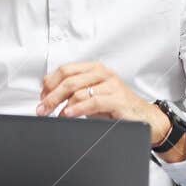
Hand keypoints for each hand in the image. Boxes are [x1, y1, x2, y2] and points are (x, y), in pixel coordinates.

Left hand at [38, 61, 168, 147]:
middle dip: (51, 96)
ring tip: (54, 114)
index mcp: (94, 68)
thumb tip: (48, 97)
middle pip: (68, 80)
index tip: (41, 96)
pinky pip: (92, 101)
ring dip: (61, 104)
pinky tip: (69, 114)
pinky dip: (77, 109)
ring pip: (77, 90)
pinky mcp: (117, 98)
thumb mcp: (92, 96)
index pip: (65, 70)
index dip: (50, 83)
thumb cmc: (117, 107)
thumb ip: (74, 92)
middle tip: (42, 108)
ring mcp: (110, 84)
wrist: (145, 117)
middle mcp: (102, 73)